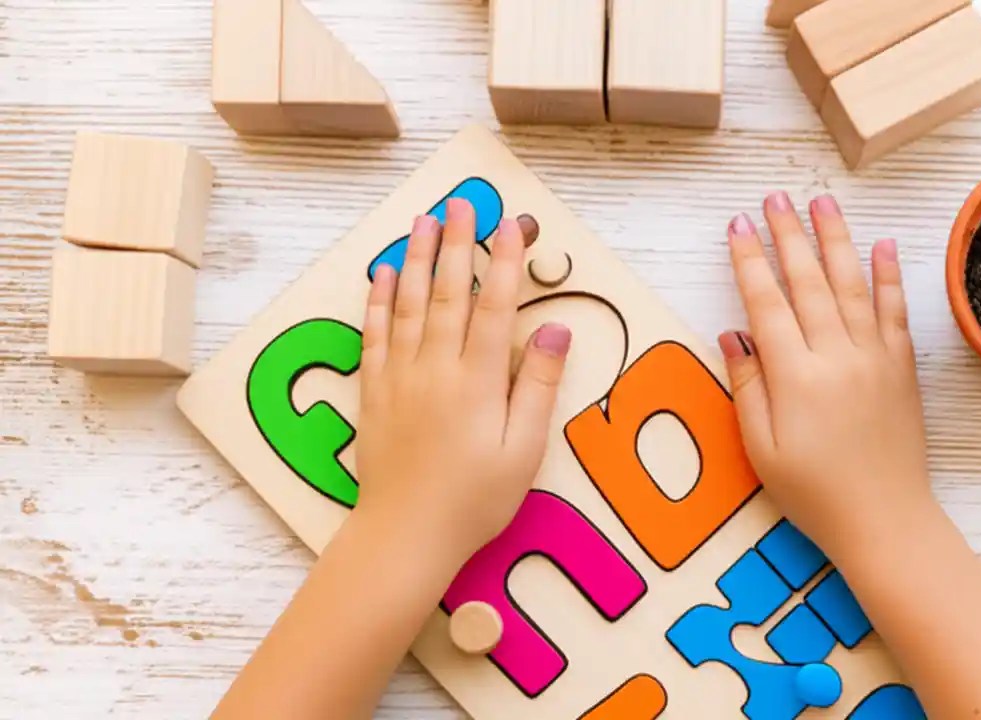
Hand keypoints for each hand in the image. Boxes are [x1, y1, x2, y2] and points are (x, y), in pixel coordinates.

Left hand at [356, 199, 571, 562]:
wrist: (406, 534)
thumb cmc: (476, 500)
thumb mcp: (523, 450)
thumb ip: (538, 387)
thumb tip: (553, 329)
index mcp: (479, 380)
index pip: (494, 306)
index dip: (504, 262)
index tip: (509, 224)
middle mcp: (436, 367)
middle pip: (449, 292)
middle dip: (457, 244)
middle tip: (462, 203)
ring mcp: (401, 376)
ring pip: (410, 304)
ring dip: (417, 258)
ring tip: (423, 220)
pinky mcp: (376, 391)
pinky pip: (375, 334)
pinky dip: (379, 300)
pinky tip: (382, 274)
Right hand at [718, 192, 932, 554]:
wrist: (884, 519)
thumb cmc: (813, 493)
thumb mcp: (760, 448)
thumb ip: (747, 387)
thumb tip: (733, 336)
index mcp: (795, 377)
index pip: (766, 303)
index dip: (749, 260)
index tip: (737, 225)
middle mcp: (836, 356)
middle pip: (808, 281)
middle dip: (787, 235)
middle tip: (773, 199)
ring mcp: (874, 358)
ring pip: (852, 284)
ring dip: (834, 239)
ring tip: (821, 202)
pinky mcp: (901, 368)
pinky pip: (894, 311)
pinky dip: (888, 275)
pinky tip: (880, 244)